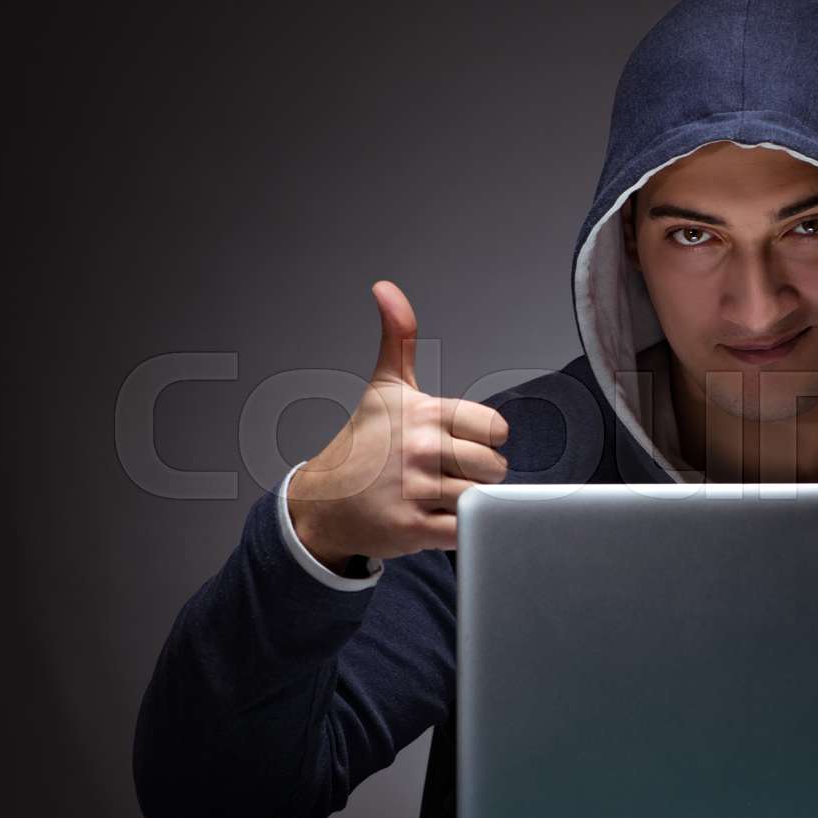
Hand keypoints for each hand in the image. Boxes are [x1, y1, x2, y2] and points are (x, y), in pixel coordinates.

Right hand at [286, 280, 510, 572]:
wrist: (323, 503)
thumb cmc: (364, 443)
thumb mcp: (385, 387)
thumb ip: (397, 337)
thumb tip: (385, 287)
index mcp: (423, 413)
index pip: (494, 428)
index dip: (484, 439)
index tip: (458, 442)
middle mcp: (420, 449)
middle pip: (494, 467)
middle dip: (478, 475)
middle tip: (445, 475)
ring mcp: (416, 490)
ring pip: (483, 498)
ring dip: (470, 503)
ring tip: (439, 497)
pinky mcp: (413, 528)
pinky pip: (467, 530)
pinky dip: (465, 530)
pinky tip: (438, 520)